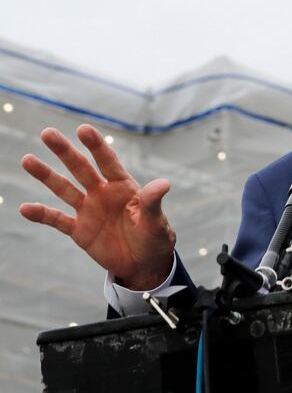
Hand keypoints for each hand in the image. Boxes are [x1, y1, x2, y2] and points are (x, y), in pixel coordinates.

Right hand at [20, 125, 176, 289]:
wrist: (143, 263)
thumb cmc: (154, 238)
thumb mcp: (156, 222)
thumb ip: (153, 203)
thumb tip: (164, 183)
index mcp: (123, 187)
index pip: (108, 162)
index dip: (96, 146)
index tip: (83, 129)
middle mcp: (103, 194)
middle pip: (81, 168)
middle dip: (65, 151)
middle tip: (47, 133)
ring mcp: (89, 210)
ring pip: (64, 189)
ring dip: (46, 176)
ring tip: (27, 159)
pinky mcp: (79, 230)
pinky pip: (57, 220)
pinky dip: (42, 215)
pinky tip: (25, 208)